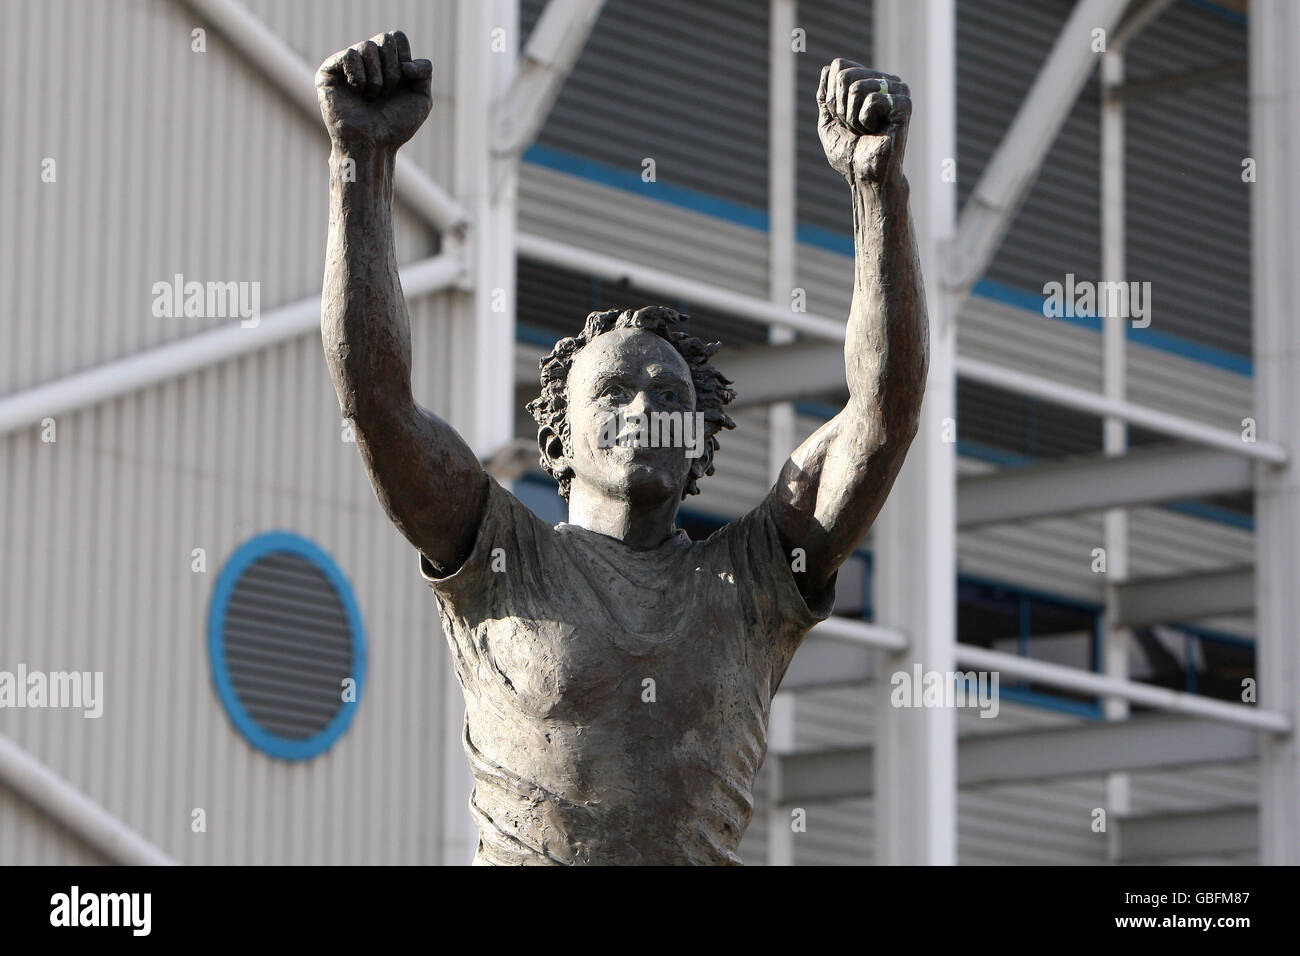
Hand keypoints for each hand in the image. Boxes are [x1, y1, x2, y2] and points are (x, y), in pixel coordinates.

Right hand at [316, 31, 432, 149]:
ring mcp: (347, 63)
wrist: (374, 144)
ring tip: (371, 97)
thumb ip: (424, 70)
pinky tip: (356, 93)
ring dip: (377, 79)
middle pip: (385, 39)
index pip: (397, 37)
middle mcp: (366, 59)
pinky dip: (359, 78)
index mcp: (387, 61)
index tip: (402, 83)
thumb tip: (405, 63)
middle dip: (392, 71)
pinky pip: (350, 55)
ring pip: (367, 47)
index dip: (404, 59)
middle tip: (386, 94)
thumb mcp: (422, 98)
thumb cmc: (395, 126)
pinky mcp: (329, 69)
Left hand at [817, 58, 910, 186]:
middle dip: (840, 108)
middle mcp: (886, 82)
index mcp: (870, 82)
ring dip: (852, 118)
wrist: (864, 177)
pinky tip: (877, 132)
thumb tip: (828, 68)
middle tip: (854, 128)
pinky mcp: (903, 104)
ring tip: (865, 131)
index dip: (831, 96)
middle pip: (845, 75)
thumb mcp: (828, 122)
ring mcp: (897, 91)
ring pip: (856, 87)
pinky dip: (865, 122)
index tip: (841, 118)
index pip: (839, 66)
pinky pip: (871, 101)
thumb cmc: (850, 154)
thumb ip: (826, 96)